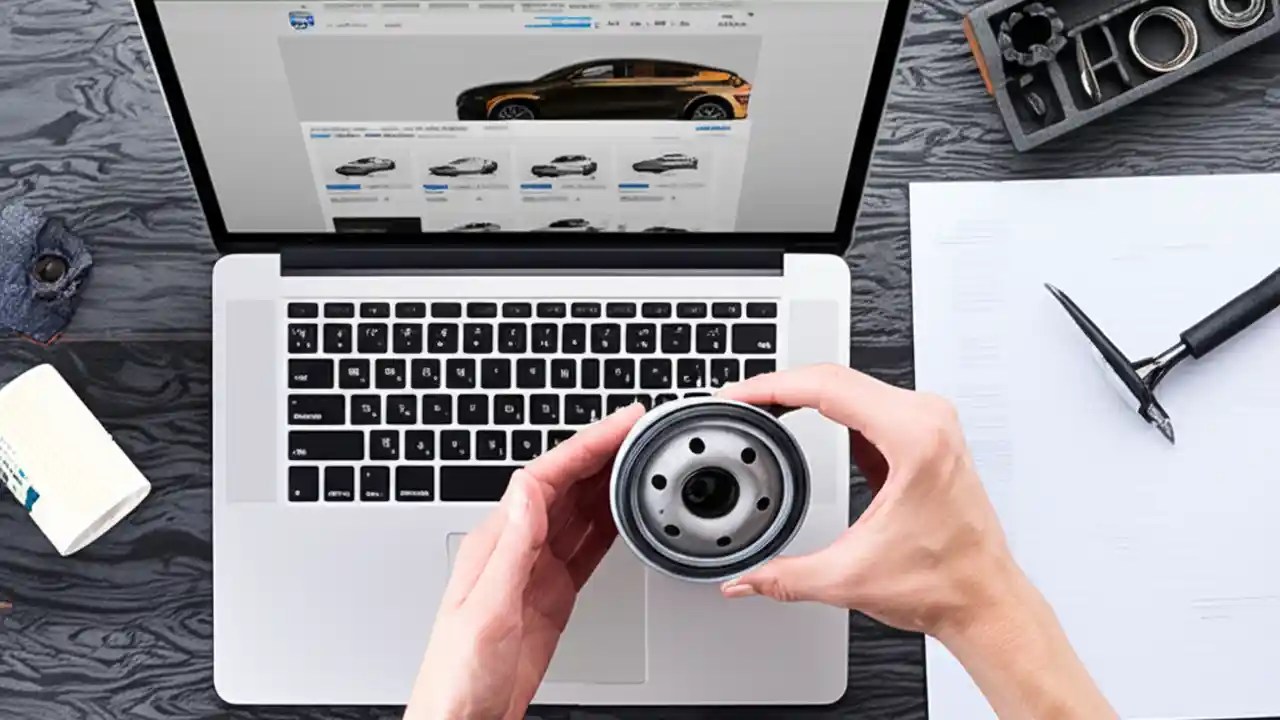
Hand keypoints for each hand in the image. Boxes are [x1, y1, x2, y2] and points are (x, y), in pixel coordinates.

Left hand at [404, 404, 644, 719]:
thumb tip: (528, 490)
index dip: (585, 446)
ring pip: (578, 511)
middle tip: (643, 432)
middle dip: (603, 453)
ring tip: (642, 458)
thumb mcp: (485, 612)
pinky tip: (627, 512)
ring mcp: (534, 570)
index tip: (620, 427)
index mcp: (496, 544)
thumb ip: (511, 551)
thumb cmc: (457, 677)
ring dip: (609, 481)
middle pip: (565, 485)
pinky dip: (610, 525)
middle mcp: (515, 549)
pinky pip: (586, 547)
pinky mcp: (551, 593)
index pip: (545, 477)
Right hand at [716, 363, 1010, 635]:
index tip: (741, 395)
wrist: (985, 600)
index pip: (829, 387)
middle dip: (782, 386)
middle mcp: (928, 421)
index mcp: (915, 439)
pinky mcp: (925, 436)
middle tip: (741, 401)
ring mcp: (930, 425)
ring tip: (765, 405)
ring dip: (806, 393)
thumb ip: (785, 578)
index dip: (774, 387)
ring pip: (853, 386)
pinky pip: (869, 404)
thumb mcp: (849, 577)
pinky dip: (831, 407)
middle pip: (837, 378)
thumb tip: (743, 578)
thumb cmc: (947, 583)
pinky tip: (804, 414)